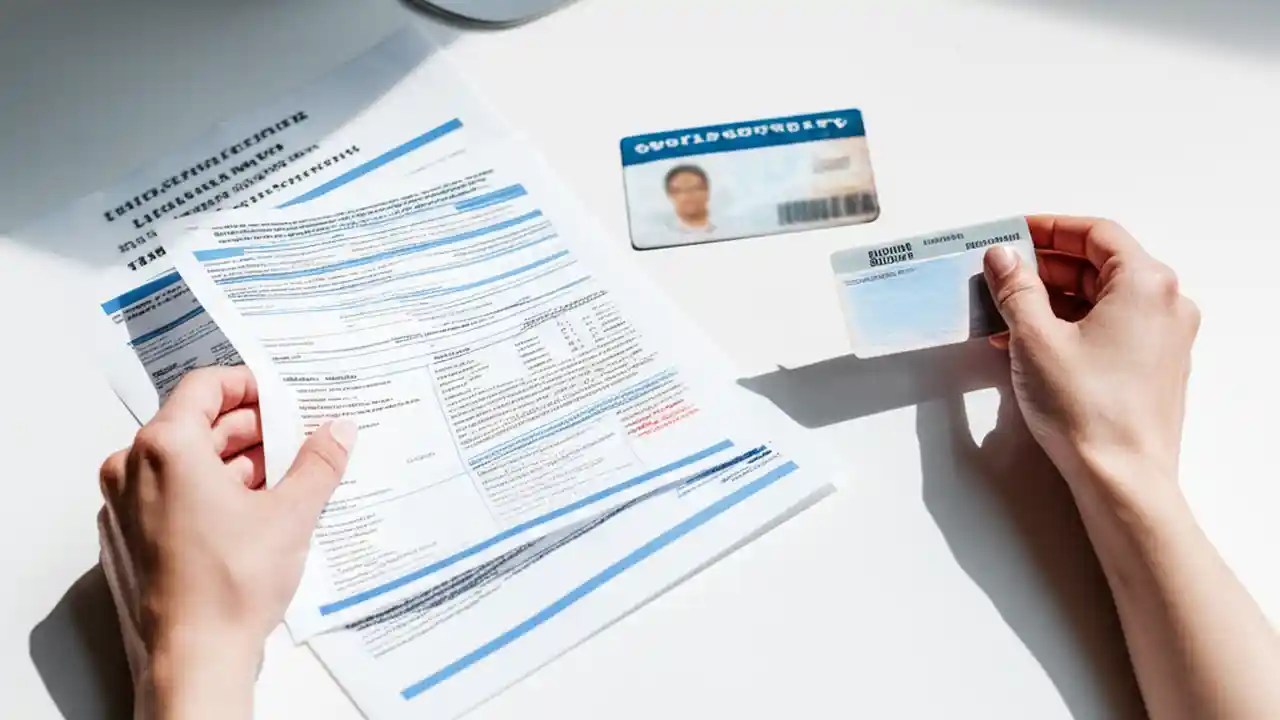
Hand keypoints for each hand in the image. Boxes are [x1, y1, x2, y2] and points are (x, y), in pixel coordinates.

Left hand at [99, 365, 355, 717]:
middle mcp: (133, 468)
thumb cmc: (228, 587)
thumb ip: (318, 463)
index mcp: (165, 447)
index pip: (205, 386)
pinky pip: (171, 493)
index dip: (250, 386)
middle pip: (195, 423)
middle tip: (296, 439)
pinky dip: (210, 490)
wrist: (194, 658)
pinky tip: (253, 512)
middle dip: (249, 428)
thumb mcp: (292, 514)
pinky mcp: (129, 537)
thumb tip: (338, 432)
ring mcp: (125, 505)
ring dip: (233, 461)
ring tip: (283, 480)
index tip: (282, 397)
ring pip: (184, 460)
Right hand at [982, 216, 1199, 498]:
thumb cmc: (1088, 410)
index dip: (1049, 229)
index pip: (1095, 234)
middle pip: (1100, 266)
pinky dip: (1071, 326)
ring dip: (1053, 300)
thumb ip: (1016, 290)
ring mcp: (1164, 339)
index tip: (1014, 234)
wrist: (1121, 478)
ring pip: (1102, 300)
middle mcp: (1165, 305)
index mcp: (1146, 284)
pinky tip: (1030, 341)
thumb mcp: (1035, 339)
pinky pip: (1109, 329)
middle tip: (1001, 274)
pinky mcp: (1153, 368)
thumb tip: (1004, 259)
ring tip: (1005, 312)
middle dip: (1045, 268)